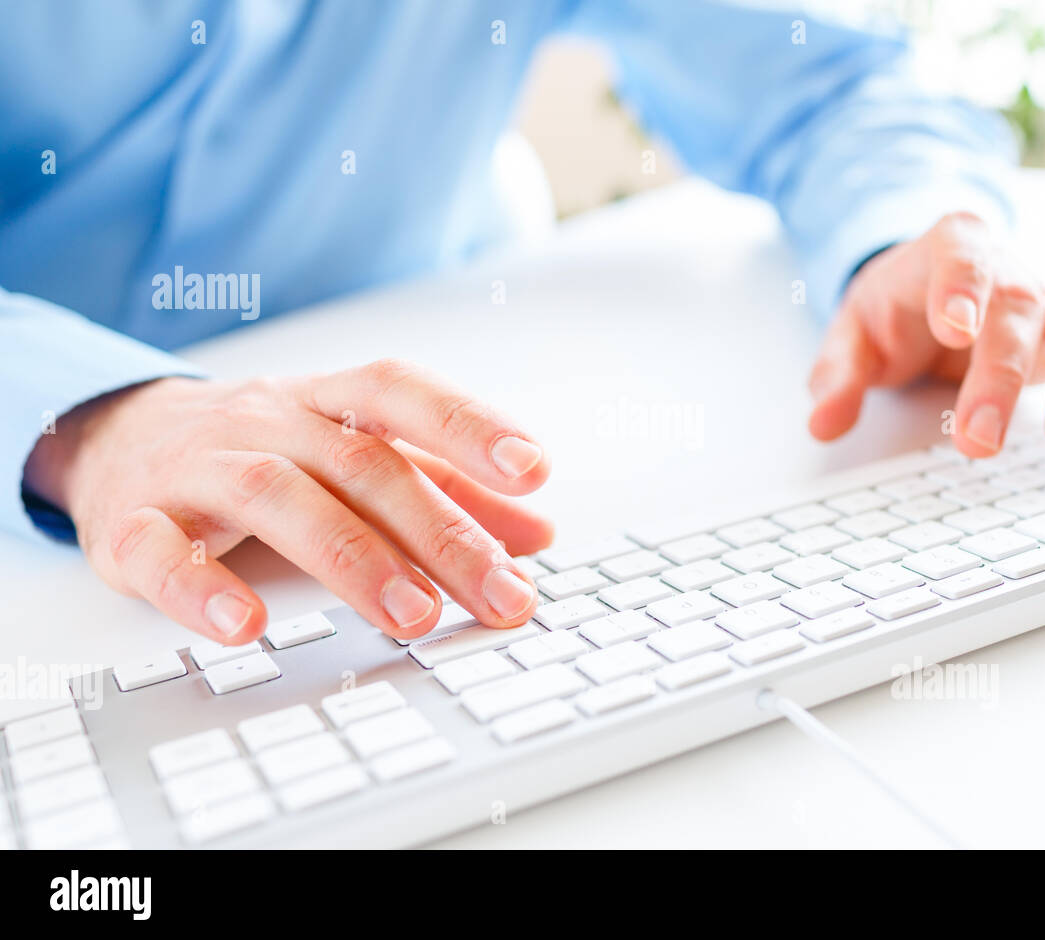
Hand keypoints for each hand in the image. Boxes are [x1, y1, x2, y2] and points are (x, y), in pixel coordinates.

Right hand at [24, 360, 553, 644]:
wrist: (116, 440)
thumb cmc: (263, 451)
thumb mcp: (354, 456)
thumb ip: (446, 489)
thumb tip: (537, 532)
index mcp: (326, 403)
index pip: (400, 393)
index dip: (468, 424)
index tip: (534, 469)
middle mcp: (267, 421)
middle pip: (362, 465)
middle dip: (441, 534)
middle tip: (502, 595)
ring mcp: (197, 468)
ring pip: (278, 497)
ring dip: (354, 560)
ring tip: (414, 616)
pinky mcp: (132, 524)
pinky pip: (160, 550)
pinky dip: (201, 588)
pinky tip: (246, 625)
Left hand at [807, 212, 1044, 453]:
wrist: (938, 285)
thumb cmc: (901, 304)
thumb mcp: (857, 329)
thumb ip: (838, 372)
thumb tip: (822, 421)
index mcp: (949, 251)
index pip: (959, 258)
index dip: (962, 288)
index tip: (957, 327)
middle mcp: (1011, 267)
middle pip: (1017, 309)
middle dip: (1000, 376)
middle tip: (978, 440)